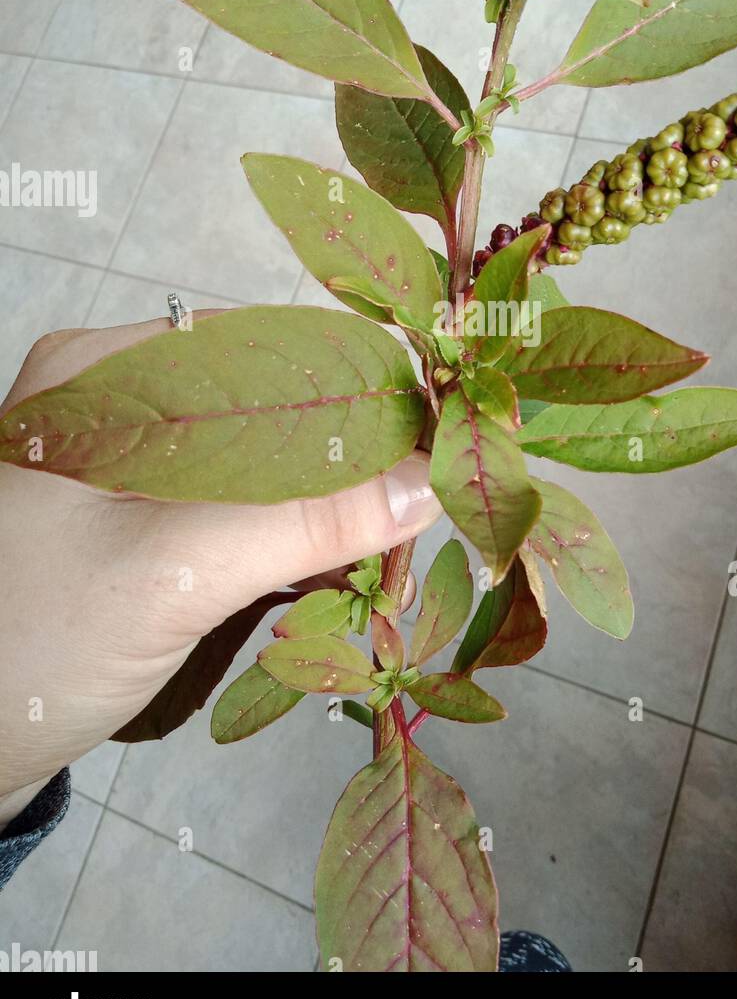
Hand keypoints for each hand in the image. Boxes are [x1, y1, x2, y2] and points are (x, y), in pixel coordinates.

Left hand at [0, 316, 441, 827]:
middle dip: (352, 458)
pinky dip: (295, 533)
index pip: (266, 348)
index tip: (435, 445)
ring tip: (388, 553)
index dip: (359, 390)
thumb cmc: (26, 650)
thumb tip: (426, 481)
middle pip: (273, 402)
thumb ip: (300, 521)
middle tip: (420, 513)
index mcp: (106, 372)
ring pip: (267, 456)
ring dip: (330, 503)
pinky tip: (334, 570)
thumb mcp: (171, 576)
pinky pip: (245, 501)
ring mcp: (131, 458)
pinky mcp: (142, 516)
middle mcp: (119, 397)